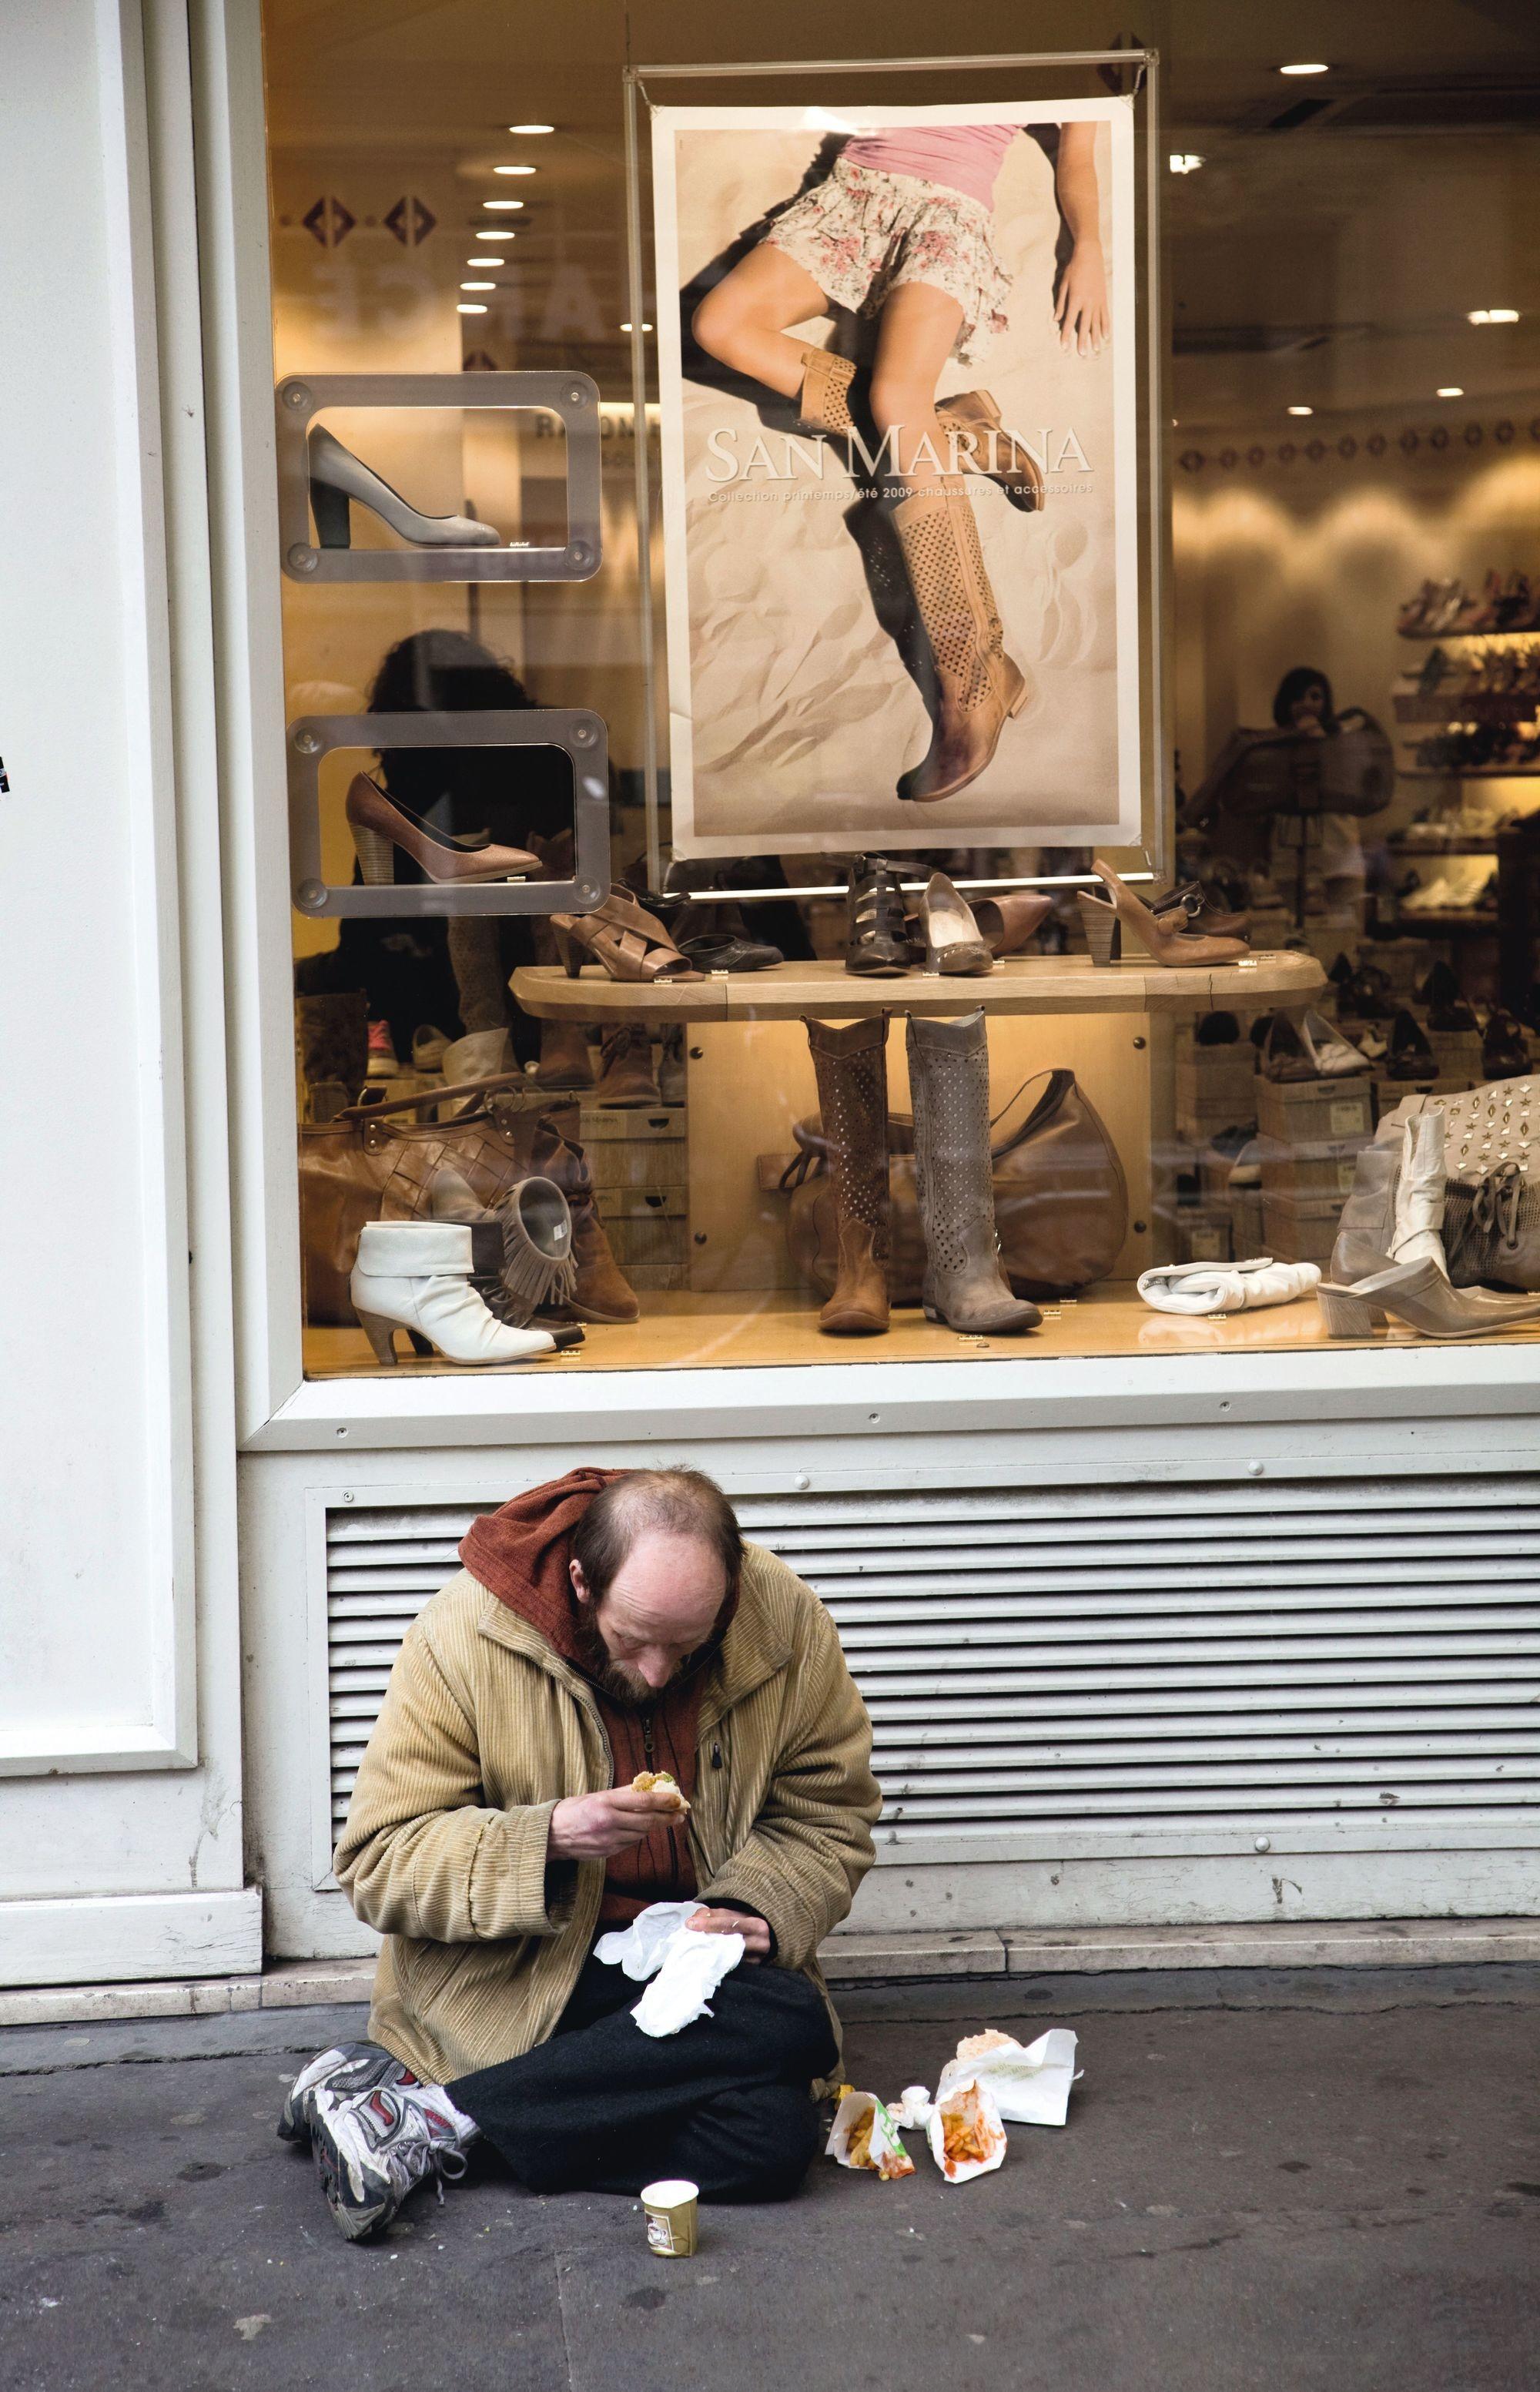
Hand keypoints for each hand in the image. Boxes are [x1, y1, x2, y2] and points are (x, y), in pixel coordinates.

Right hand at [548, 1788, 685, 1861]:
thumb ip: (622, 1793)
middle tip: (681, 1814)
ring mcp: (608, 1840)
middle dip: (667, 1818)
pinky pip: (629, 1843)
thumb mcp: (596, 1795)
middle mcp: (609, 1822)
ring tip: (662, 1819)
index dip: (664, 1800)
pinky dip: (637, 1835)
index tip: (677, 1799)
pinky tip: (639, 1829)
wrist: (551, 1835)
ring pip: (640, 1834)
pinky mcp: (607, 1853)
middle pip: (647, 1821)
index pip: (643, 1801)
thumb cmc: (572, 1810)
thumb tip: (646, 1786)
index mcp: (606, 1803)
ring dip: (653, 1826)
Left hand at [687, 1906, 771, 1963]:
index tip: (691, 1923)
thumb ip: (718, 1914)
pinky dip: (715, 1960)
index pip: (731, 1924)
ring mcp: (755, 1961)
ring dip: (709, 1949)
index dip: (710, 1923)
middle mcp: (760, 1945)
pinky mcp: (749, 1971)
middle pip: (728, 1941)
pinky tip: (703, 1956)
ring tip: (692, 1944)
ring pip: (727, 1955)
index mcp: (758, 1926)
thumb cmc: (748, 1925)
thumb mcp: (737, 1914)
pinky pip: (728, 1965)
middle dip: (707, 1936)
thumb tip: (696, 1918)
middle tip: (688, 1931)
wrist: (765, 1940)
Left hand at [1055, 240, 1108, 356]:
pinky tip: (1105, 336)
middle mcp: (1087, 302)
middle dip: (1083, 340)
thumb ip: (1060, 303)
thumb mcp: (1063, 284)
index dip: (1066, 335)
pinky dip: (1105, 326)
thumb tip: (1056, 319)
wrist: (1089, 254)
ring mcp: (1097, 300)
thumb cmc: (1073, 268)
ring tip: (1095, 350)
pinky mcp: (1104, 298)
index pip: (1069, 321)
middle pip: (1085, 325)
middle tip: (1082, 354)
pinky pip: (1105, 315)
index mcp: (1075, 299)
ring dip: (1096, 337)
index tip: (1064, 346)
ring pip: (1097, 322)